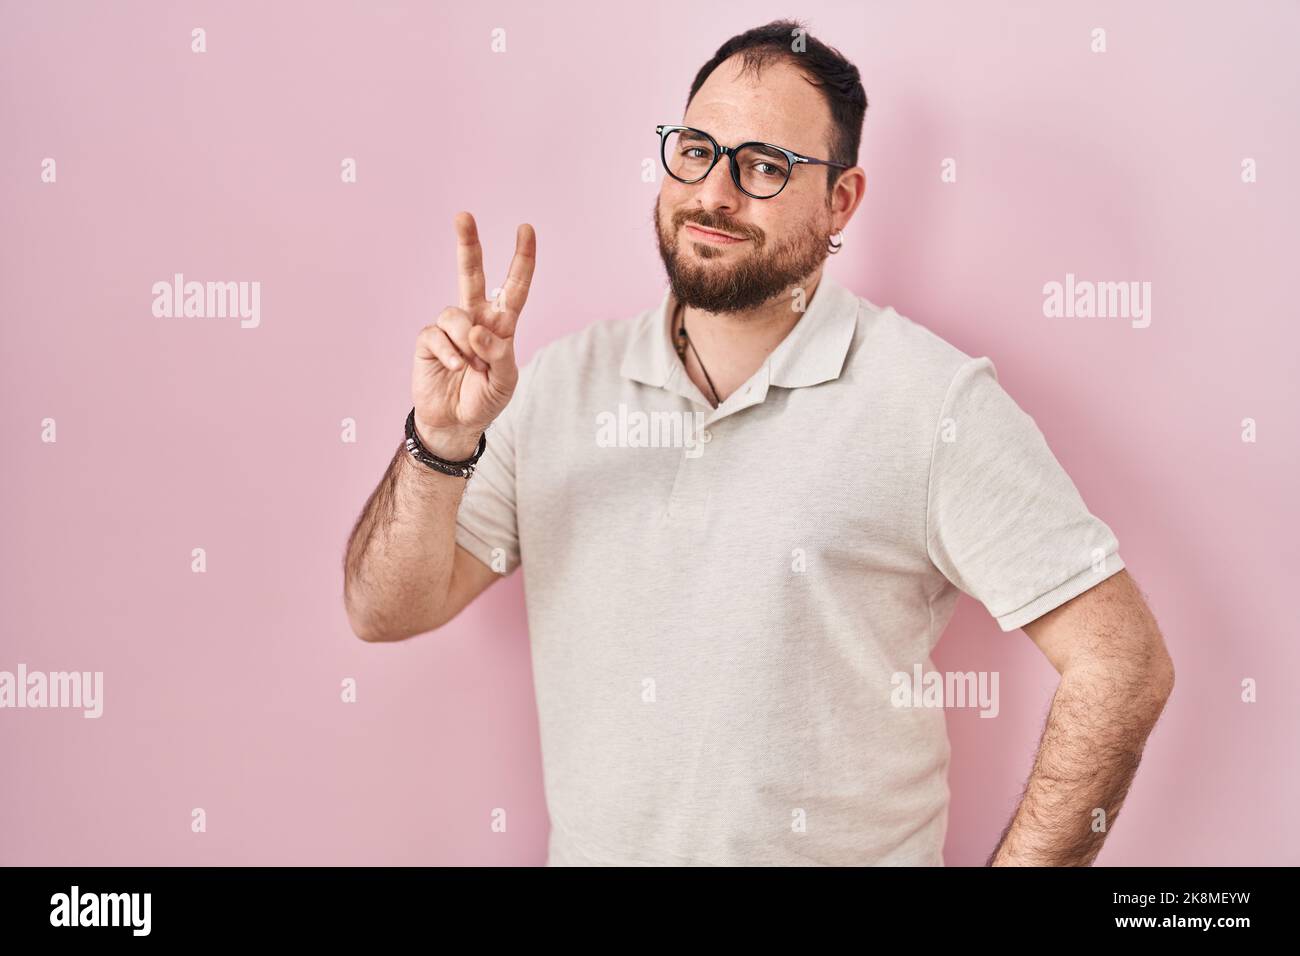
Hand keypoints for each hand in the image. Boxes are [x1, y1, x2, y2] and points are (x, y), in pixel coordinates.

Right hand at [411, 212, 535, 458]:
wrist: (456, 422)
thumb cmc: (485, 398)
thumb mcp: (505, 380)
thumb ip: (499, 353)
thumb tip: (475, 330)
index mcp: (501, 324)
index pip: (514, 286)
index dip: (522, 259)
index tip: (526, 229)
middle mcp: (475, 318)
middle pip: (471, 274)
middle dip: (468, 244)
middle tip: (463, 215)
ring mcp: (450, 328)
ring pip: (456, 314)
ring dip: (466, 343)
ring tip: (470, 366)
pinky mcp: (429, 340)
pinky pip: (438, 335)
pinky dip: (451, 353)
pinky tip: (456, 368)